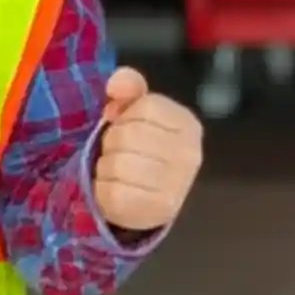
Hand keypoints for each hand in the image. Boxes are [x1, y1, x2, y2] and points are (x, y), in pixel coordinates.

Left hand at [94, 67, 202, 231]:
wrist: (146, 197)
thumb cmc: (140, 148)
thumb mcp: (137, 111)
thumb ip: (129, 87)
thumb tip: (116, 84)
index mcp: (188, 124)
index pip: (147, 106)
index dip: (126, 116)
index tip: (129, 127)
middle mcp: (190, 154)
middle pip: (128, 135)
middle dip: (112, 143)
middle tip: (121, 153)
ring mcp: (177, 185)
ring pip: (117, 164)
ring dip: (106, 168)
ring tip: (118, 173)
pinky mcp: (157, 210)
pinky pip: (111, 192)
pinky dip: (103, 191)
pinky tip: (116, 190)